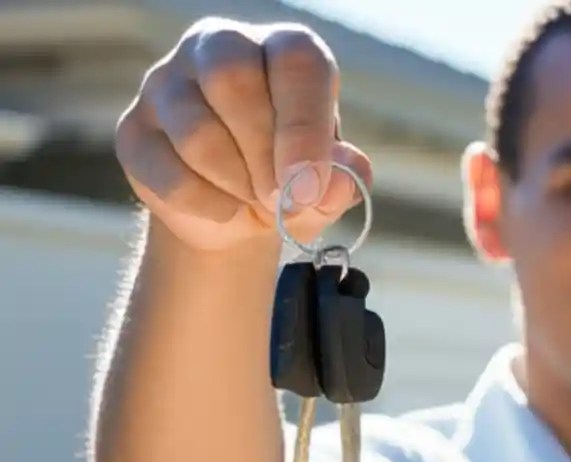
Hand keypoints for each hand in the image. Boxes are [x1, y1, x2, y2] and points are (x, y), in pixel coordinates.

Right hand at [114, 18, 372, 251]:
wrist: (234, 214)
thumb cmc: (292, 182)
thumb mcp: (328, 186)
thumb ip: (345, 179)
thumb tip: (342, 176)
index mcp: (282, 48)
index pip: (295, 61)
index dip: (305, 126)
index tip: (310, 185)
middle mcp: (220, 47)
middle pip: (232, 83)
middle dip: (264, 157)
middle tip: (281, 198)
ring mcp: (167, 83)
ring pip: (196, 132)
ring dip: (236, 184)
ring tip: (256, 200)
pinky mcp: (134, 129)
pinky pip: (164, 170)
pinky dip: (205, 204)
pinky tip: (224, 208)